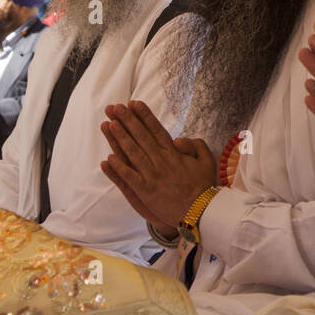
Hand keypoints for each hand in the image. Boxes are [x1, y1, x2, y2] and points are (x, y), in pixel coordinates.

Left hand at [99, 100, 216, 233]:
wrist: (199, 211)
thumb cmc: (203, 186)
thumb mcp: (206, 160)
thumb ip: (195, 145)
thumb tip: (179, 139)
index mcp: (174, 152)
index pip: (156, 129)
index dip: (144, 115)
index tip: (134, 103)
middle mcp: (161, 160)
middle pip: (141, 136)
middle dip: (127, 120)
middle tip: (115, 107)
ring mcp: (151, 175)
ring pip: (132, 152)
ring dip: (120, 137)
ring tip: (109, 124)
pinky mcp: (145, 191)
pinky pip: (129, 177)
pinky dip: (118, 167)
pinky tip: (108, 157)